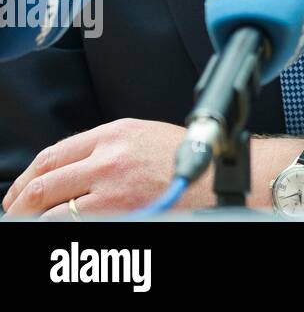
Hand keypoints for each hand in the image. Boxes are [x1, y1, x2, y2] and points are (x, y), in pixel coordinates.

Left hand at [0, 118, 303, 218]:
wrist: (223, 175)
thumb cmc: (192, 160)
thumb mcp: (146, 136)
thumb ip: (108, 147)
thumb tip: (69, 171)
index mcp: (114, 132)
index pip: (51, 155)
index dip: (26, 178)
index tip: (20, 192)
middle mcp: (108, 156)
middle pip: (42, 182)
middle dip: (19, 204)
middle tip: (14, 214)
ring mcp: (112, 186)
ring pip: (50, 209)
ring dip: (33, 221)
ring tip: (30, 227)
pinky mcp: (120, 212)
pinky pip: (71, 225)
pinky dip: (56, 230)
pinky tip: (58, 231)